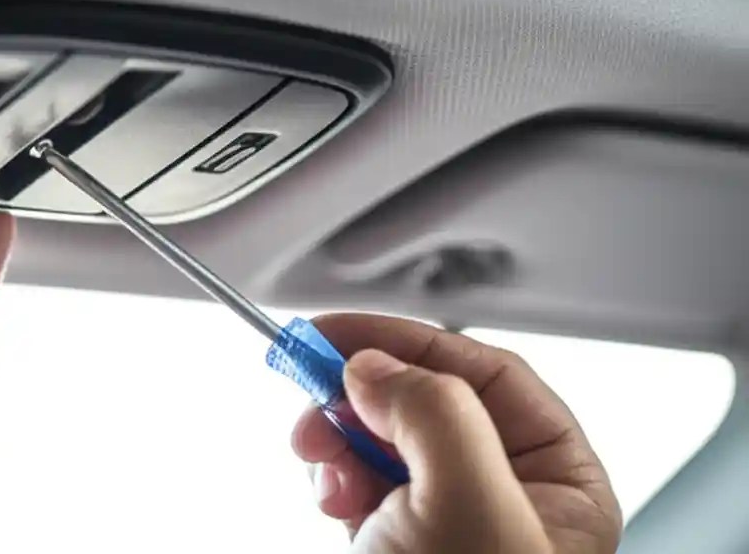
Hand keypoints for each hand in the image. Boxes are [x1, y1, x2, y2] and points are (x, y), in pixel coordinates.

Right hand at [291, 315, 621, 552]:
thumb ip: (433, 416)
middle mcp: (504, 494)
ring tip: (317, 456)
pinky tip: (328, 492)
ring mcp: (446, 519)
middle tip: (309, 389)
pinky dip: (331, 474)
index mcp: (556, 479)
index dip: (405, 342)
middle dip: (360, 391)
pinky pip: (358, 479)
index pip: (481, 373)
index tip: (332, 332)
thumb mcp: (469, 509)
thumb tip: (375, 366)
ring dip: (337, 434)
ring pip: (381, 436)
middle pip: (423, 399)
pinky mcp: (397, 541)